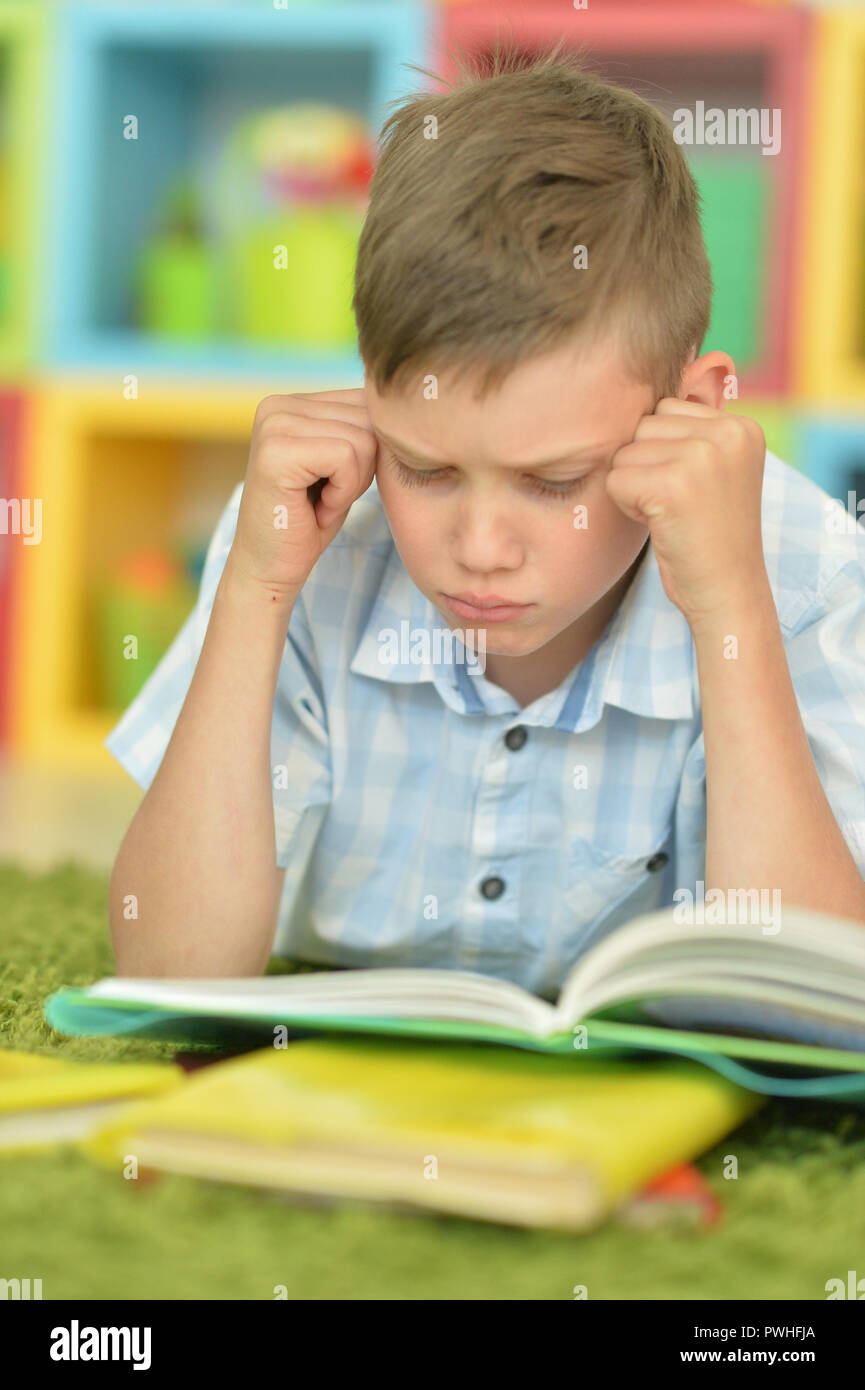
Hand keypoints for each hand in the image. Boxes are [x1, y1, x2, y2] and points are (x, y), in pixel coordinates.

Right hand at [228, 389, 377, 601]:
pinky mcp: (276, 451)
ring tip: (320, 503)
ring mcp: (273, 424)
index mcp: (292, 402)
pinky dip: (343, 492)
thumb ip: (361, 429)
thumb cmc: (311, 522)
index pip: (367, 404)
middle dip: (361, 469)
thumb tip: (403, 409)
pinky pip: (346, 457)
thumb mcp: (343, 466)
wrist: (271, 569)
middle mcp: (278, 405)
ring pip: (362, 440)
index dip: (367, 455)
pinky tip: (317, 508)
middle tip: (324, 498)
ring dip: (351, 484)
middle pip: (368, 420)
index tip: (331, 484)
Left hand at [606, 399, 767, 626]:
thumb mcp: (714, 469)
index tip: (691, 489)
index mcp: (741, 425)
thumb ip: (690, 429)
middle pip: (643, 425)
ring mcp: (702, 457)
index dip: (662, 453)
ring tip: (670, 514)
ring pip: (625, 451)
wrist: (727, 591)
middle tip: (677, 504)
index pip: (666, 408)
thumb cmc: (709, 535)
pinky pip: (615, 479)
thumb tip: (652, 380)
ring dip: (634, 486)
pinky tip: (659, 524)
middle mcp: (728, 433)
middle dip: (645, 466)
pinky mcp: (674, 485)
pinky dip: (626, 506)